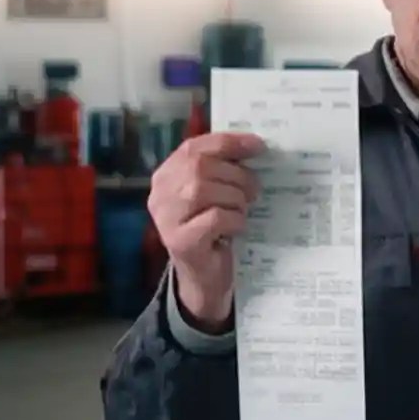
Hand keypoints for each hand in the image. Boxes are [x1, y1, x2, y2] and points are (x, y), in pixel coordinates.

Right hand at [148, 132, 264, 331]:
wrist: (203, 276)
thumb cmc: (212, 228)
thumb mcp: (214, 193)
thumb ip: (222, 169)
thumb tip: (254, 146)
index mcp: (167, 174)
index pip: (195, 147)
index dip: (229, 143)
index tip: (258, 145)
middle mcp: (160, 193)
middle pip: (201, 167)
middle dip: (237, 174)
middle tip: (255, 188)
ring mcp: (166, 218)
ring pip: (205, 190)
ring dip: (236, 198)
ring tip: (243, 209)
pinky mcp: (181, 241)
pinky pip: (215, 217)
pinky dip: (234, 219)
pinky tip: (235, 228)